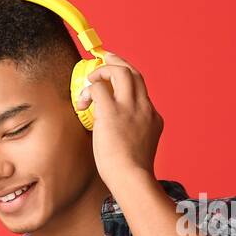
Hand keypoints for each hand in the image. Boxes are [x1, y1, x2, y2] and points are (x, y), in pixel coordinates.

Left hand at [77, 50, 163, 190]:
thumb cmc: (130, 172)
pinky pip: (99, 87)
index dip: (126, 82)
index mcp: (153, 117)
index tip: (115, 78)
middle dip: (118, 62)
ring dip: (103, 71)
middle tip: (104, 56)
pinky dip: (89, 90)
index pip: (141, 91)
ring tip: (90, 80)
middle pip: (134, 73)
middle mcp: (145, 108)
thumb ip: (131, 135)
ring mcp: (131, 108)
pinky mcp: (113, 112)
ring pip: (121, 72)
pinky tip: (82, 102)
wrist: (132, 178)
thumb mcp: (137, 147)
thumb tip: (112, 133)